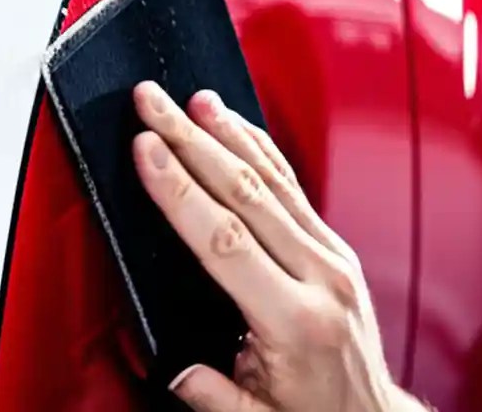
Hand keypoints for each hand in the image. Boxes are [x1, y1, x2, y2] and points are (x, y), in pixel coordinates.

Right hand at [131, 83, 426, 411]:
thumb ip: (214, 395)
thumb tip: (178, 369)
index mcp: (297, 321)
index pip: (225, 239)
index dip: (179, 189)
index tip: (147, 148)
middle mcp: (320, 277)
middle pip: (245, 192)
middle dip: (189, 139)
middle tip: (152, 103)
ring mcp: (332, 256)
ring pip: (270, 179)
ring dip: (224, 133)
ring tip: (190, 99)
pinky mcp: (334, 246)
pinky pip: (291, 185)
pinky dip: (258, 149)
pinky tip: (234, 124)